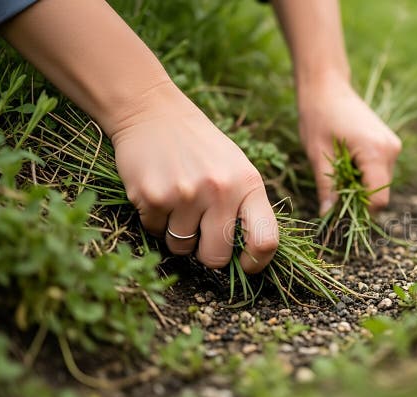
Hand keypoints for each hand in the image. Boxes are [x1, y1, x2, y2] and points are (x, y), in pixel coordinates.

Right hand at [111, 82, 278, 270]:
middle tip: (200, 232)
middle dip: (207, 254)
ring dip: (177, 234)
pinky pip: (155, 232)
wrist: (152, 112)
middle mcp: (220, 190)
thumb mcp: (236, 168)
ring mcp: (185, 195)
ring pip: (181, 248)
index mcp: (248, 184)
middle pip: (216, 257)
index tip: (245, 265)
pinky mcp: (153, 197)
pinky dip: (155, 220)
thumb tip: (250, 255)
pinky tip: (159, 191)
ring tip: (178, 201)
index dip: (256, 263)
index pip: (265, 240)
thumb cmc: (200, 147)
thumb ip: (245, 206)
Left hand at [297, 79, 401, 214]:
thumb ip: (327, 187)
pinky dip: (364, 174)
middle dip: (358, 198)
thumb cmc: (318, 115)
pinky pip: (380, 170)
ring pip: (381, 183)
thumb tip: (327, 216)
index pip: (378, 199)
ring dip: (361, 186)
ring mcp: (393, 146)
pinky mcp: (389, 144)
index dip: (360, 211)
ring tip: (338, 171)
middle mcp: (391, 150)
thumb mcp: (318, 154)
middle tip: (333, 191)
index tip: (339, 211)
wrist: (327, 86)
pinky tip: (347, 163)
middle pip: (381, 192)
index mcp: (376, 152)